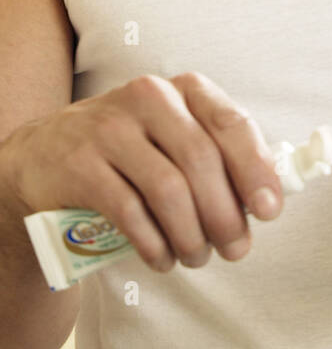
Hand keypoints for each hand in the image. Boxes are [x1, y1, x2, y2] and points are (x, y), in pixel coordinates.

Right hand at [3, 72, 283, 271]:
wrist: (45, 154)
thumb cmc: (131, 151)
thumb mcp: (174, 136)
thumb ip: (217, 156)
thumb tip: (264, 200)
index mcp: (183, 90)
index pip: (231, 123)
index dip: (255, 169)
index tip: (269, 210)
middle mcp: (148, 98)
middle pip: (201, 161)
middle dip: (226, 214)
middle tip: (236, 249)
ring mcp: (110, 128)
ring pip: (168, 189)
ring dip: (191, 235)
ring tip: (197, 257)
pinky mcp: (81, 164)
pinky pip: (129, 212)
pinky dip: (154, 243)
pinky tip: (162, 258)